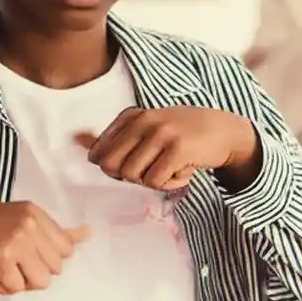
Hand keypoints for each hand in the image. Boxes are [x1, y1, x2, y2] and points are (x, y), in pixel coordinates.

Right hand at [0, 202, 89, 295]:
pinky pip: (17, 288)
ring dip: (19, 283)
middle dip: (32, 273)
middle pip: (55, 268)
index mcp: (35, 212)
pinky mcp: (1, 257)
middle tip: (8, 263)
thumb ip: (53, 232)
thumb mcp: (18, 221)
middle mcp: (29, 222)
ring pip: (41, 281)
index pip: (65, 249)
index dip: (45, 260)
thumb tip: (89, 233)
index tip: (23, 254)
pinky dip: (2, 288)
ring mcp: (16, 239)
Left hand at [77, 106, 259, 190]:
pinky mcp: (178, 149)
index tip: (140, 162)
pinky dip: (170, 184)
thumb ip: (115, 138)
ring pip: (133, 175)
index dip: (116, 168)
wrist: (224, 130)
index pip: (100, 153)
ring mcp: (161, 133)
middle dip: (127, 177)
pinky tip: (183, 171)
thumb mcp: (147, 128)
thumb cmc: (182, 133)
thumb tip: (78, 143)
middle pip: (112, 167)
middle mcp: (144, 121)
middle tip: (151, 171)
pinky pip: (157, 181)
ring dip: (152, 181)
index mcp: (132, 116)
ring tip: (169, 169)